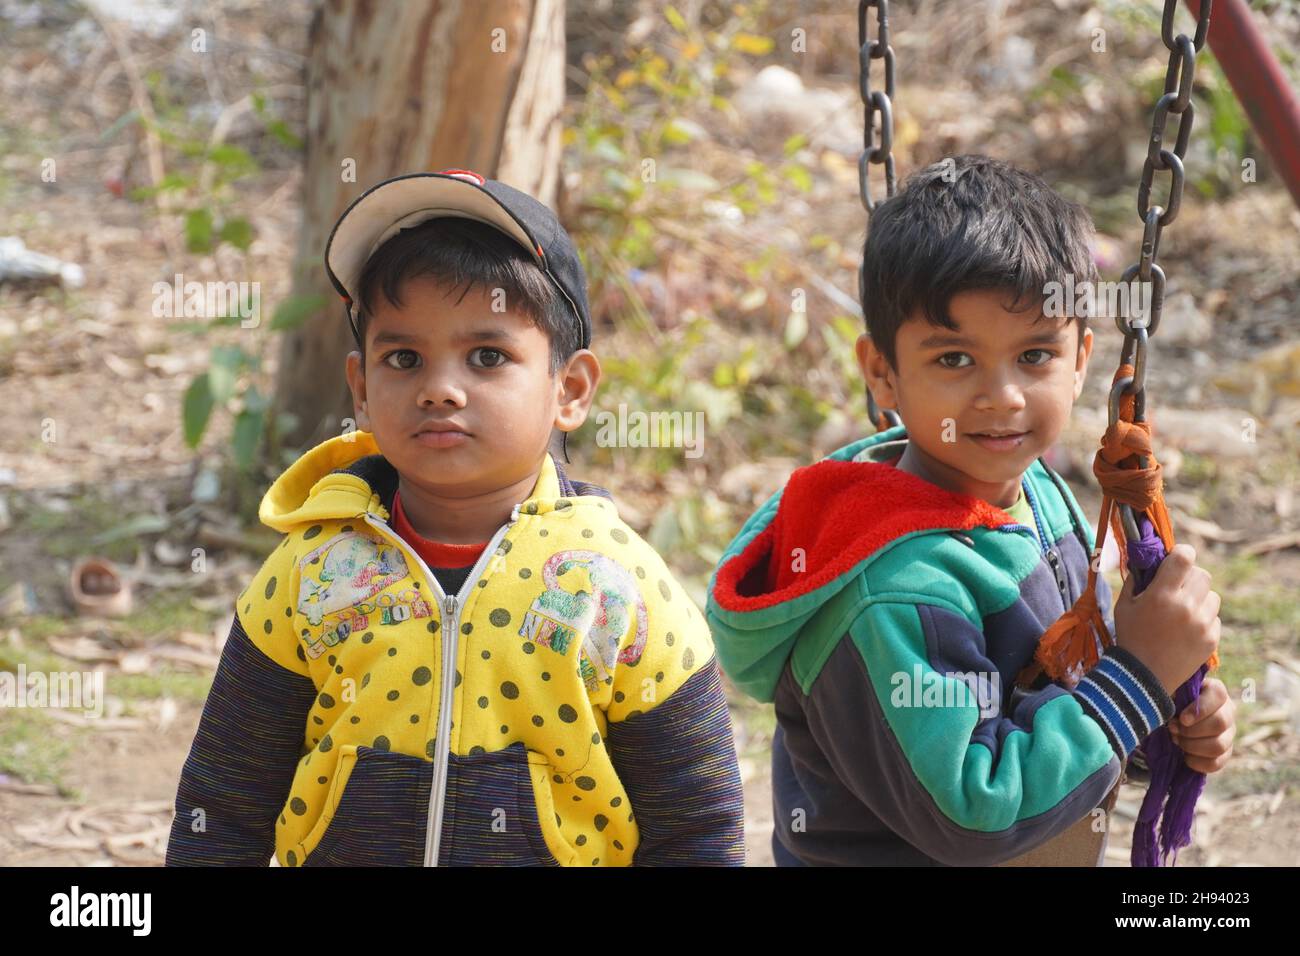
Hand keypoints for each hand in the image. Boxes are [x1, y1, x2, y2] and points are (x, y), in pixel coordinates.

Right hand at [1113, 543, 1221, 694]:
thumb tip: (1146, 558)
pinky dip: (1203, 618)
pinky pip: (1214, 617)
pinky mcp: (1211, 639)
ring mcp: (1202, 624)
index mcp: (1161, 595)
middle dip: (1190, 576)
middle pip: (1202, 574)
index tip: (1176, 559)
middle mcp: (1185, 607)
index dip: (1182, 553)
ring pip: (1212, 595)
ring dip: (1199, 598)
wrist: (1144, 678)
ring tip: (1183, 610)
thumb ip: (1136, 579)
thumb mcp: (1124, 605)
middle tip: (1178, 587)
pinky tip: (1187, 629)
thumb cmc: (1129, 637)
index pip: (1185, 557)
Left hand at [1168, 677, 1234, 773]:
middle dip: (1191, 731)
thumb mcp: (1170, 690)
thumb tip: (1172, 702)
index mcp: (1215, 691)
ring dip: (1192, 746)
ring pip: (1219, 746)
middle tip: (1173, 729)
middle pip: (1220, 723)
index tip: (1182, 719)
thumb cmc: (1170, 699)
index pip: (1217, 695)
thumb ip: (1172, 691)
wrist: (1170, 717)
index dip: (1199, 710)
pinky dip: (1197, 762)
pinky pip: (1216, 763)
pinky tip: (1184, 756)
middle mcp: (1228, 711)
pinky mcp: (1225, 752)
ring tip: (1176, 740)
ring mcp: (1229, 733)